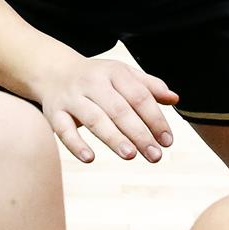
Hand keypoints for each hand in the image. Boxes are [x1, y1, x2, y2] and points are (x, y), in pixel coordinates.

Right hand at [35, 56, 178, 163]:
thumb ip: (149, 86)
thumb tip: (175, 99)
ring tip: (131, 155)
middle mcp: (92, 82)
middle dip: (139, 133)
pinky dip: (76, 144)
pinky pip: (64, 130)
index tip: (167, 141)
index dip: (155, 119)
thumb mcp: (122, 74)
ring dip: (113, 138)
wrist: (53, 70)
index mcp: (113, 72)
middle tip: (155, 155)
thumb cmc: (97, 78)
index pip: (139, 96)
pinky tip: (90, 158)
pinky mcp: (55, 112)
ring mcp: (72, 97)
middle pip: (119, 109)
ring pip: (94, 119)